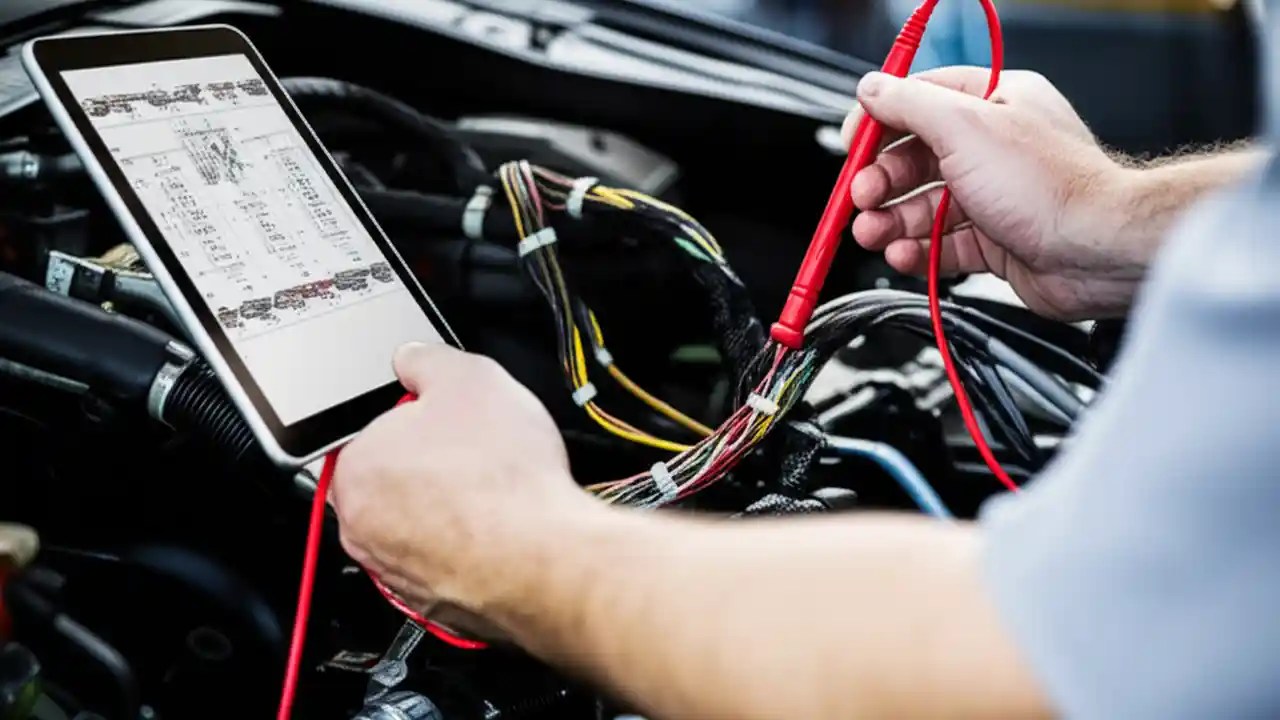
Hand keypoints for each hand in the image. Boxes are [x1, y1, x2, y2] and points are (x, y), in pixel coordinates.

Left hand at [330, 343, 590, 632]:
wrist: (544, 560)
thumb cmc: (504, 480)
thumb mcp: (470, 377)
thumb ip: (427, 360)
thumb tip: (414, 359)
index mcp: (353, 469)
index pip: (374, 429)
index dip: (419, 418)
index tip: (450, 419)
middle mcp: (360, 528)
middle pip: (393, 480)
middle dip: (430, 465)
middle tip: (477, 454)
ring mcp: (394, 572)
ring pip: (418, 524)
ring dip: (449, 509)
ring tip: (494, 495)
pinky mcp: (431, 604)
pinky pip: (445, 561)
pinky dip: (466, 547)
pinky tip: (500, 530)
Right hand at [845, 67, 1147, 319]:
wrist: (1095, 251)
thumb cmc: (1049, 186)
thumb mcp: (964, 126)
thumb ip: (909, 105)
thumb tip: (872, 88)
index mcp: (993, 103)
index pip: (920, 101)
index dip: (879, 123)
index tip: (852, 146)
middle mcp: (994, 146)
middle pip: (915, 159)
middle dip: (881, 182)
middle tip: (861, 198)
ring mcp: (994, 196)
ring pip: (924, 207)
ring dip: (891, 222)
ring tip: (872, 234)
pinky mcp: (996, 241)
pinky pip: (943, 244)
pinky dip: (918, 251)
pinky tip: (903, 255)